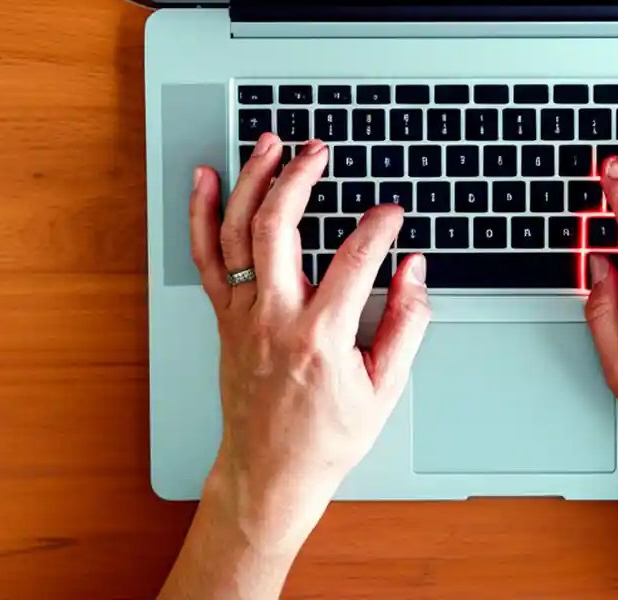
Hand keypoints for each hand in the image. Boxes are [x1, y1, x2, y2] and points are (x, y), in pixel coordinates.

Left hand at [188, 133, 428, 552]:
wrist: (269, 473)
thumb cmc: (327, 436)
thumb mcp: (386, 388)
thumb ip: (407, 323)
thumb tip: (416, 270)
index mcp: (320, 337)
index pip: (355, 260)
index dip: (379, 227)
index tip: (392, 212)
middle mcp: (274, 319)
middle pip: (278, 227)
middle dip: (300, 177)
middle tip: (319, 151)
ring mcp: (242, 316)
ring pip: (236, 232)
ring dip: (251, 181)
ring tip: (271, 144)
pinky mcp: (224, 318)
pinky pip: (207, 257)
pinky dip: (202, 214)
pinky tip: (206, 180)